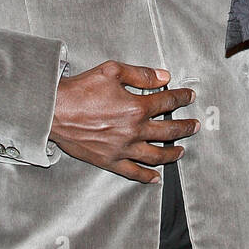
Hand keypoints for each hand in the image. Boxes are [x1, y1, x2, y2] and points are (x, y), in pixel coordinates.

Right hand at [49, 60, 198, 183]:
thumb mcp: (112, 71)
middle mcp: (133, 130)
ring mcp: (123, 148)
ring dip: (173, 153)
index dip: (181, 98)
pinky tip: (156, 177)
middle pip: (168, 131)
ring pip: (156, 155)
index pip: (167, 103)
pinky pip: (134, 172)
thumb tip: (164, 76)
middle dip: (185, 127)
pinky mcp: (110, 161)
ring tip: (181, 150)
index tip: (189, 96)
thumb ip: (141, 74)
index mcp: (136, 107)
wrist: (54, 111)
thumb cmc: (80, 90)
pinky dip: (147, 176)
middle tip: (195, 125)